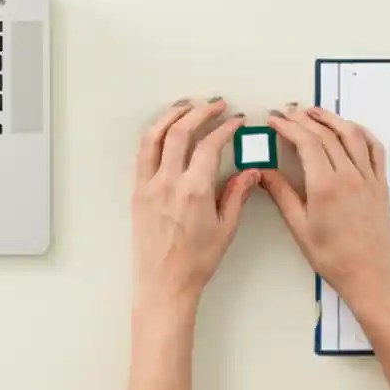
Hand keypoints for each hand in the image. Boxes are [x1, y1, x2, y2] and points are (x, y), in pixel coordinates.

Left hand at [131, 98, 259, 306]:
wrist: (164, 284)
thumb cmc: (196, 262)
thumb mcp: (226, 229)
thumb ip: (237, 194)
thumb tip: (252, 170)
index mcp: (194, 191)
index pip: (210, 145)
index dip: (225, 128)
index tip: (236, 121)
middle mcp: (168, 183)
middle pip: (181, 132)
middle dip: (200, 112)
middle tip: (216, 104)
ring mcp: (149, 185)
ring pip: (155, 136)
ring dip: (172, 115)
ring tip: (187, 105)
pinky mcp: (138, 191)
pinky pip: (143, 153)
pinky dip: (154, 134)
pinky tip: (165, 129)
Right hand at [260, 104, 389, 311]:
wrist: (369, 275)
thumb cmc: (332, 257)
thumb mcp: (299, 227)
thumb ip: (282, 194)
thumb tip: (262, 171)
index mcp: (325, 185)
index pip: (306, 142)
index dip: (288, 126)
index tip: (274, 120)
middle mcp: (349, 175)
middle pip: (326, 134)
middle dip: (305, 119)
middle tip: (288, 112)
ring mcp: (368, 177)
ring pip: (351, 135)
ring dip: (332, 118)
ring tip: (315, 112)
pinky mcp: (380, 184)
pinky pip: (374, 149)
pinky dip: (362, 132)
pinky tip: (351, 128)